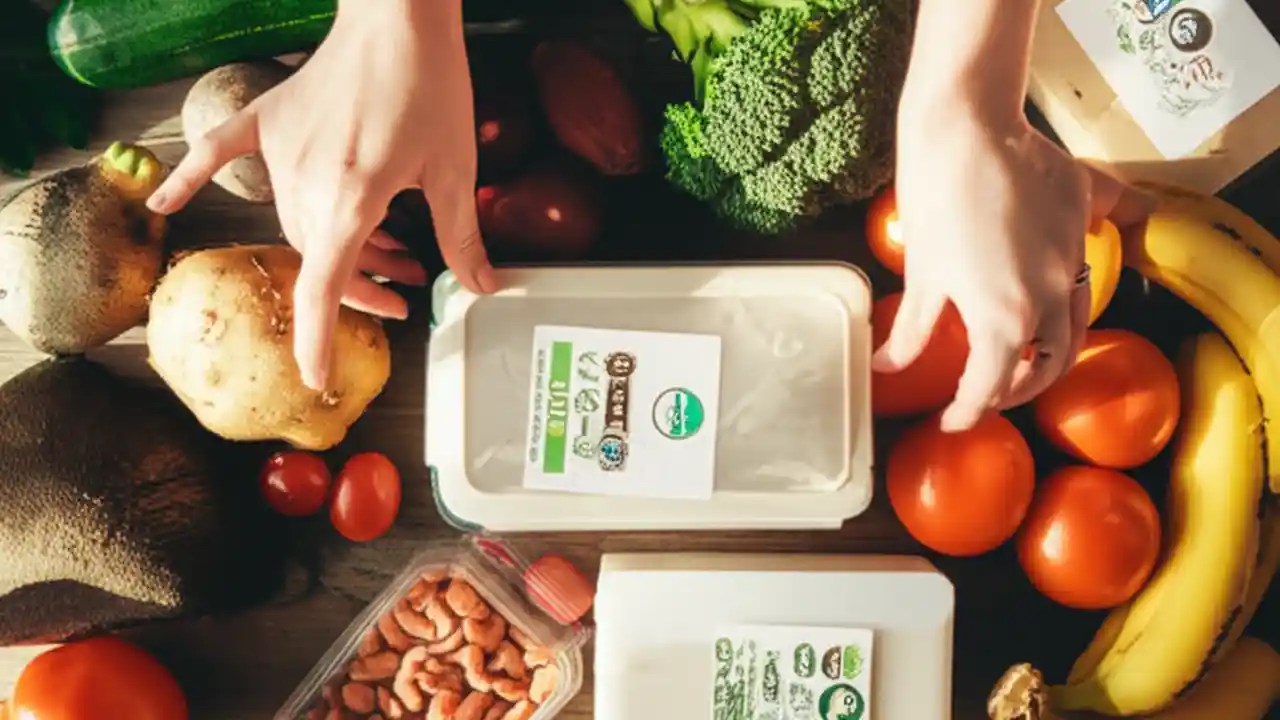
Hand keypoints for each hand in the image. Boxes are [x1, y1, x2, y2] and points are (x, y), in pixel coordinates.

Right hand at [146, 0, 496, 389]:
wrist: (398, 17)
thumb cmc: (430, 86)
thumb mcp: (455, 171)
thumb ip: (460, 237)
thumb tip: (480, 287)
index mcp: (349, 199)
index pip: (324, 287)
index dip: (318, 340)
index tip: (316, 378)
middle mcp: (304, 181)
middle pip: (320, 256)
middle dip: (362, 282)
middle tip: (405, 286)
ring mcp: (281, 149)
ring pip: (297, 221)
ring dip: (336, 245)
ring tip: (393, 249)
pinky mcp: (270, 118)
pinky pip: (219, 151)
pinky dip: (191, 177)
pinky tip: (161, 201)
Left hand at [877, 107, 1151, 432]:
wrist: (967, 129)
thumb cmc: (934, 201)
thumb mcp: (920, 276)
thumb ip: (912, 330)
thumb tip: (886, 365)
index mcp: (1005, 318)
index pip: (992, 387)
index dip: (970, 412)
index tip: (955, 421)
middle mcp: (1052, 297)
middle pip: (1051, 364)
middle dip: (1020, 389)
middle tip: (989, 394)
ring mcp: (1075, 259)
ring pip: (1077, 325)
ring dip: (1050, 350)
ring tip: (1017, 354)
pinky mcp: (1086, 221)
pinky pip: (1087, 268)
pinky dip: (1066, 294)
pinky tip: (1039, 291)